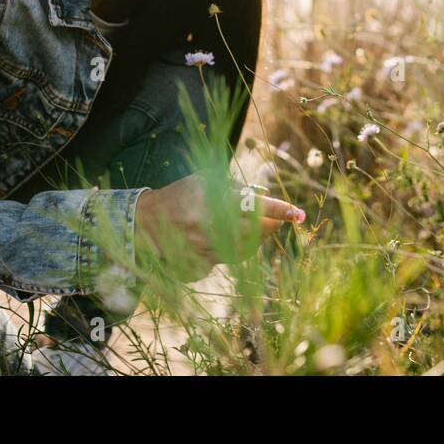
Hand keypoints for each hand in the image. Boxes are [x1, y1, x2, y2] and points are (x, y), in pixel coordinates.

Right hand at [134, 173, 303, 282]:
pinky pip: (231, 259)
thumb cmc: (181, 194)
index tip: (297, 213)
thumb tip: (266, 194)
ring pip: (247, 248)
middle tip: (282, 220)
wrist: (146, 222)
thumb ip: (237, 186)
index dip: (281, 210)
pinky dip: (241, 249)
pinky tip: (240, 239)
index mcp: (213, 200)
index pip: (257, 206)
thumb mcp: (206, 179)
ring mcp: (206, 247)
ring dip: (259, 238)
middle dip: (274, 225)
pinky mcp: (201, 263)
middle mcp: (211, 226)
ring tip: (261, 227)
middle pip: (257, 231)